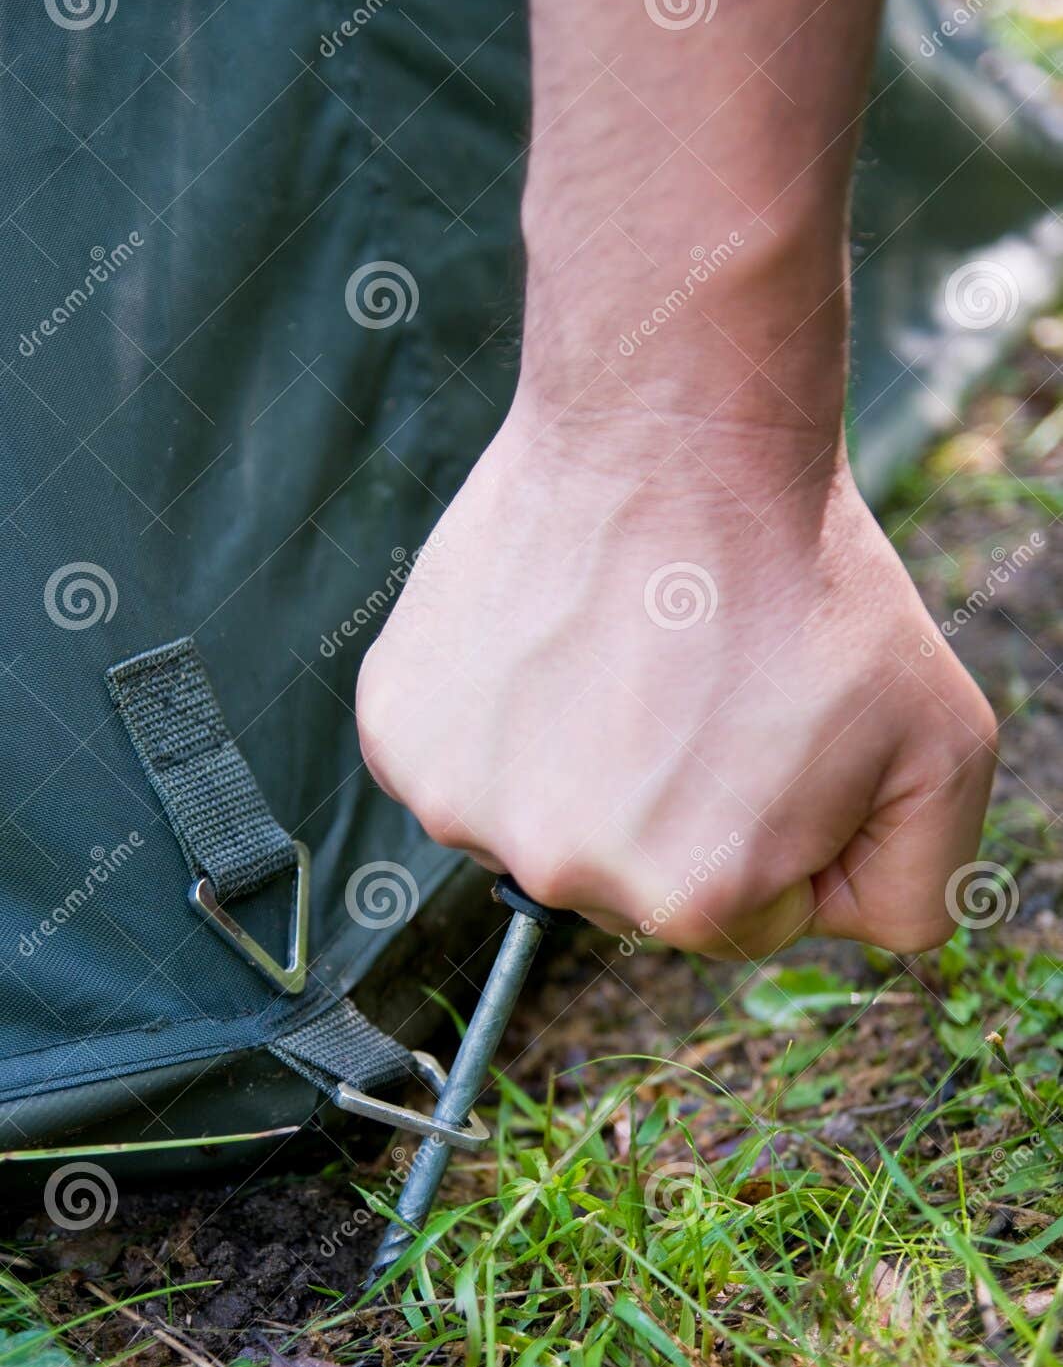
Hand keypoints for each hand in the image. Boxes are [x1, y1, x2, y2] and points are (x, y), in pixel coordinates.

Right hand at [356, 406, 996, 957]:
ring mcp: (464, 803)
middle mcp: (560, 872)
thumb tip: (839, 935)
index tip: (771, 731)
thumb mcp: (942, 749)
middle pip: (636, 883)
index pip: (747, 920)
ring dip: (582, 763)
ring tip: (621, 656)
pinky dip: (501, 720)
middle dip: (681, 803)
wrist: (673, 431)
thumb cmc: (811, 583)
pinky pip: (465, 766)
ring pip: (545, 824)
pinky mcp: (399, 731)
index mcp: (691, 899)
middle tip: (697, 686)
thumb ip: (916, 891)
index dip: (781, 826)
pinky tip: (547, 645)